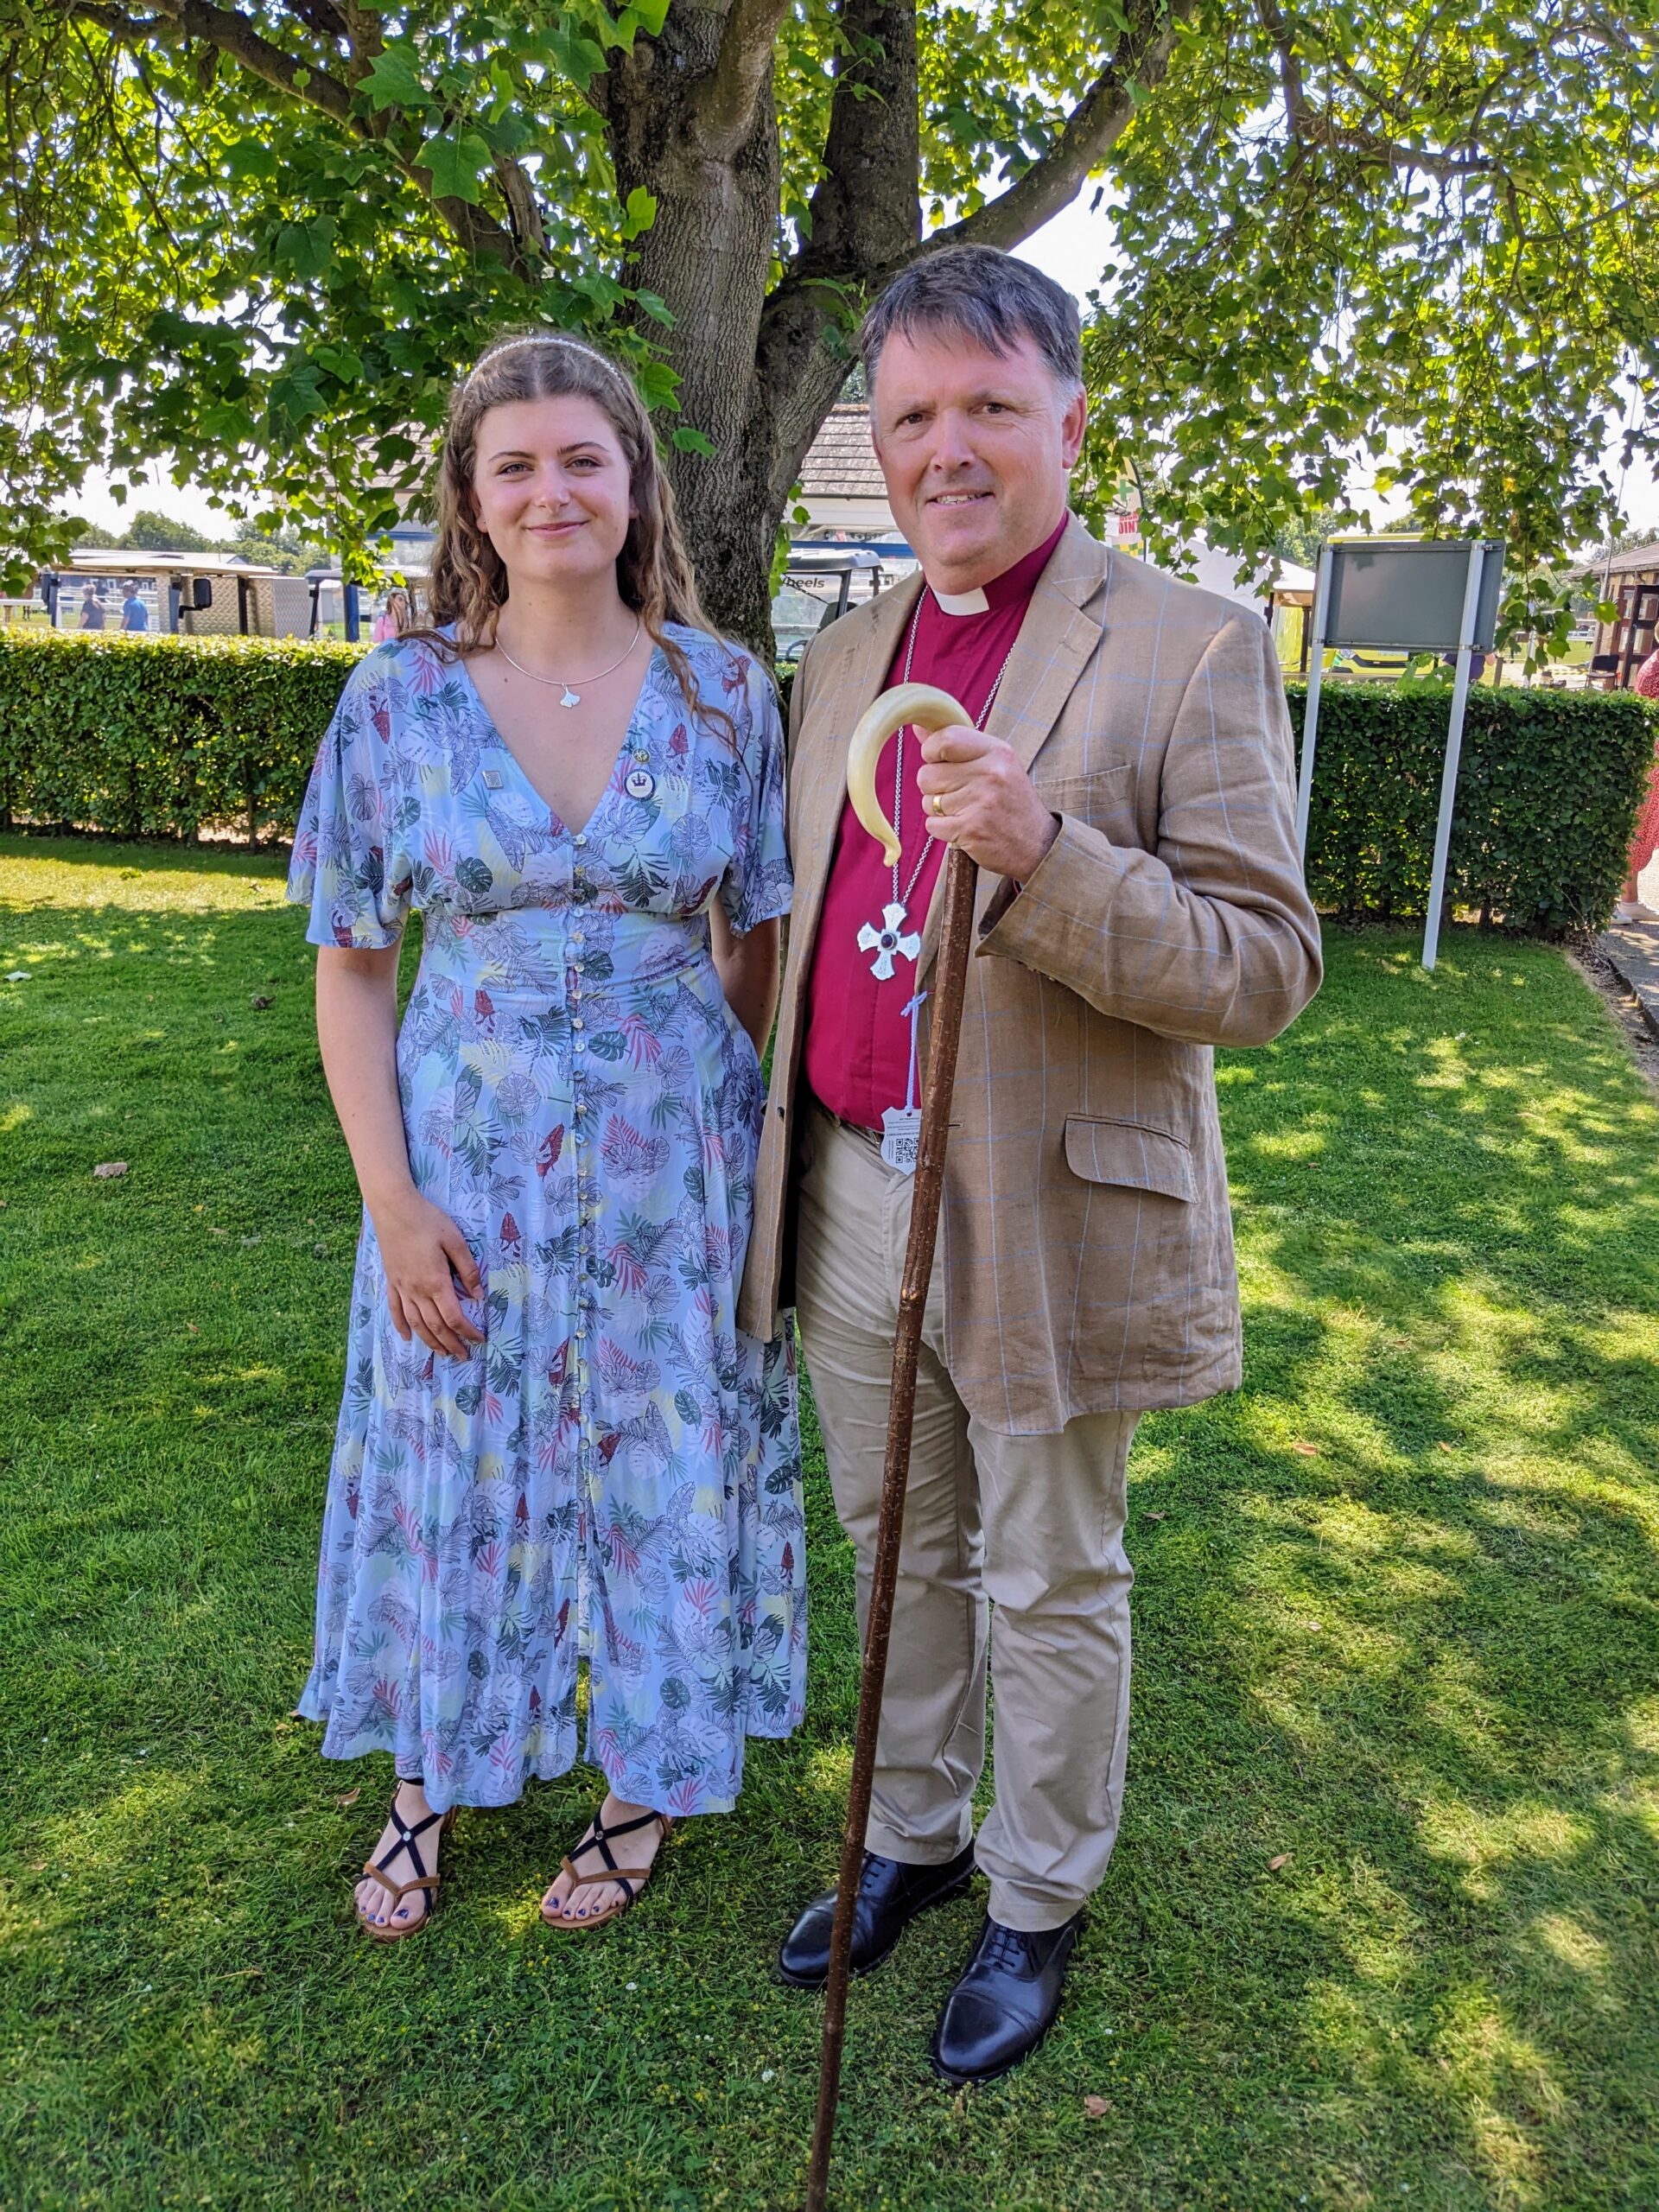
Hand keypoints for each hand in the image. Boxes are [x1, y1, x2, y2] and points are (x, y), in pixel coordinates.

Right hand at [369, 1187, 485, 1357]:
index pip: (455, 1317)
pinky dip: (401, 1326)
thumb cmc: (427, 1221)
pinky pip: (395, 1310)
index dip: (468, 1332)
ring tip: (442, 1353)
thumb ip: (468, 1269)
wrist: (393, 1208)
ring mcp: (401, 1288)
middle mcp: (417, 1291)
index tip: (480, 1340)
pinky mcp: (391, 1281)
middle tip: (464, 1356)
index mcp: (436, 1282)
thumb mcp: (455, 1240)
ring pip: (416, 1324)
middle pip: (436, 1326)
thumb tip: (479, 1294)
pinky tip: (407, 1337)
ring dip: (430, 1341)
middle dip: (452, 1344)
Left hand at [915, 725, 1060, 881]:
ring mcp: (980, 802)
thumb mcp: (997, 765)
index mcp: (998, 752)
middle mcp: (990, 773)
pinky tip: (964, 828)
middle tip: (957, 794)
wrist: (1038, 845)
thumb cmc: (1011, 802)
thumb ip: (959, 745)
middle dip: (933, 787)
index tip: (938, 761)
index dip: (931, 751)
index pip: (945, 739)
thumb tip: (919, 727)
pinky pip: (932, 825)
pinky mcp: (971, 829)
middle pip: (928, 774)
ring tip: (966, 812)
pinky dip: (943, 829)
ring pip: (928, 801)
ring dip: (939, 810)